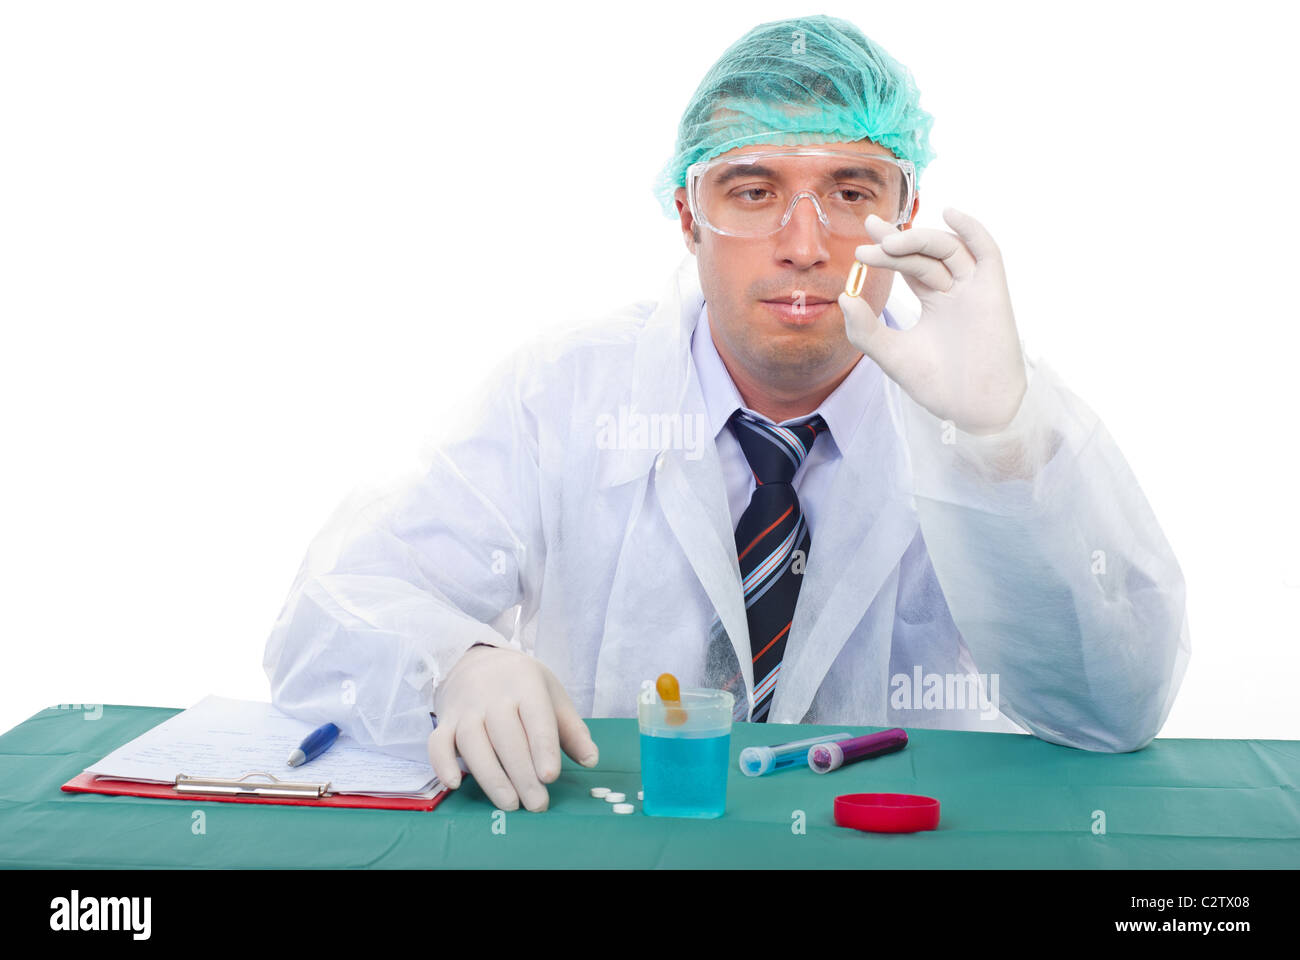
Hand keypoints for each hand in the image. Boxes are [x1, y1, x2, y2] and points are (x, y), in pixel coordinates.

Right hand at [428, 644, 598, 811]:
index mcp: (525, 684)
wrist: (475, 661)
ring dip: (490, 776)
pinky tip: (455, 785)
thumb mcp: (551, 695)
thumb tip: (591, 759)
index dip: (543, 747)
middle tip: (537, 805)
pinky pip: (437, 743)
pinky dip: (442, 764)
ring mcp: (465, 708)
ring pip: (473, 743)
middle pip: (506, 737)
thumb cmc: (521, 685)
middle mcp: (492, 695)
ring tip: (510, 804)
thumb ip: (571, 729)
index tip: (550, 777)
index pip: (536, 717)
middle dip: (522, 774)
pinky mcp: (444, 721)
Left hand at [838, 208, 1027, 434]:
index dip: (887, 250)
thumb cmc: (936, 385)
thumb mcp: (890, 354)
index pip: (909, 264)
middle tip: (868, 239)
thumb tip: (843, 297)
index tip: (862, 242)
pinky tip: (950, 213)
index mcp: (935, 301)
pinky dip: (972, 229)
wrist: (971, 409)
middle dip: (896, 243)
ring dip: (918, 241)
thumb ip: (865, 329)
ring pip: (948, 249)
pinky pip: (987, 252)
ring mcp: (974, 289)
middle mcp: (955, 290)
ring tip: (888, 244)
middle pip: (924, 254)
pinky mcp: (993, 292)